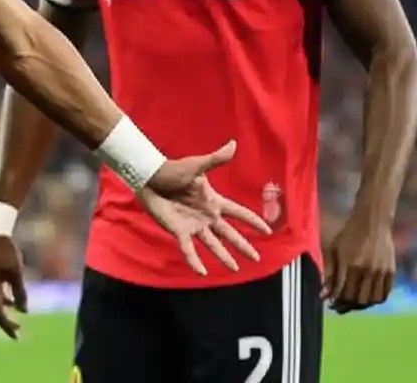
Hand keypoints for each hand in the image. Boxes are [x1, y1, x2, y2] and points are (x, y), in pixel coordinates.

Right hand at [0, 235, 26, 338]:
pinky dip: (4, 302)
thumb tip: (24, 312)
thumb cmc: (7, 252)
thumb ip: (20, 292)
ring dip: (5, 314)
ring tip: (17, 322)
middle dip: (5, 324)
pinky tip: (14, 304)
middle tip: (18, 335)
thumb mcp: (17, 273)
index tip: (17, 336)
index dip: (7, 326)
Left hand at [142, 141, 272, 274]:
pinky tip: (201, 272)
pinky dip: (194, 261)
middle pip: (229, 233)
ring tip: (235, 269)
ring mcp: (193, 225)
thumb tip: (233, 144)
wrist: (150, 177)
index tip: (267, 230)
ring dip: (224, 257)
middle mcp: (206, 216)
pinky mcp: (178, 231)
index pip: (238, 213)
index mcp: (213, 201)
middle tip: (256, 258)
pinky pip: (188, 249)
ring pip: (213, 244)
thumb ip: (216, 159)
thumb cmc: (173, 170)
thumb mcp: (198, 165)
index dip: (252, 221)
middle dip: (243, 245)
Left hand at [322, 213, 395, 313]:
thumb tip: (324, 295)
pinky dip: (375, 300)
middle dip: (346, 305)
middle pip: (357, 299)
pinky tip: (366, 297)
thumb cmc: (348, 234)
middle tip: (340, 305)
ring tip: (352, 303)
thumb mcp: (333, 249)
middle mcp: (366, 270)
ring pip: (371, 300)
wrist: (372, 222)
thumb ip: (329, 273)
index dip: (335, 301)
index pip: (342, 293)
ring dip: (361, 305)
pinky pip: (384, 294)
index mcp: (349, 265)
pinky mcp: (391, 271)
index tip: (330, 302)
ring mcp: (380, 272)